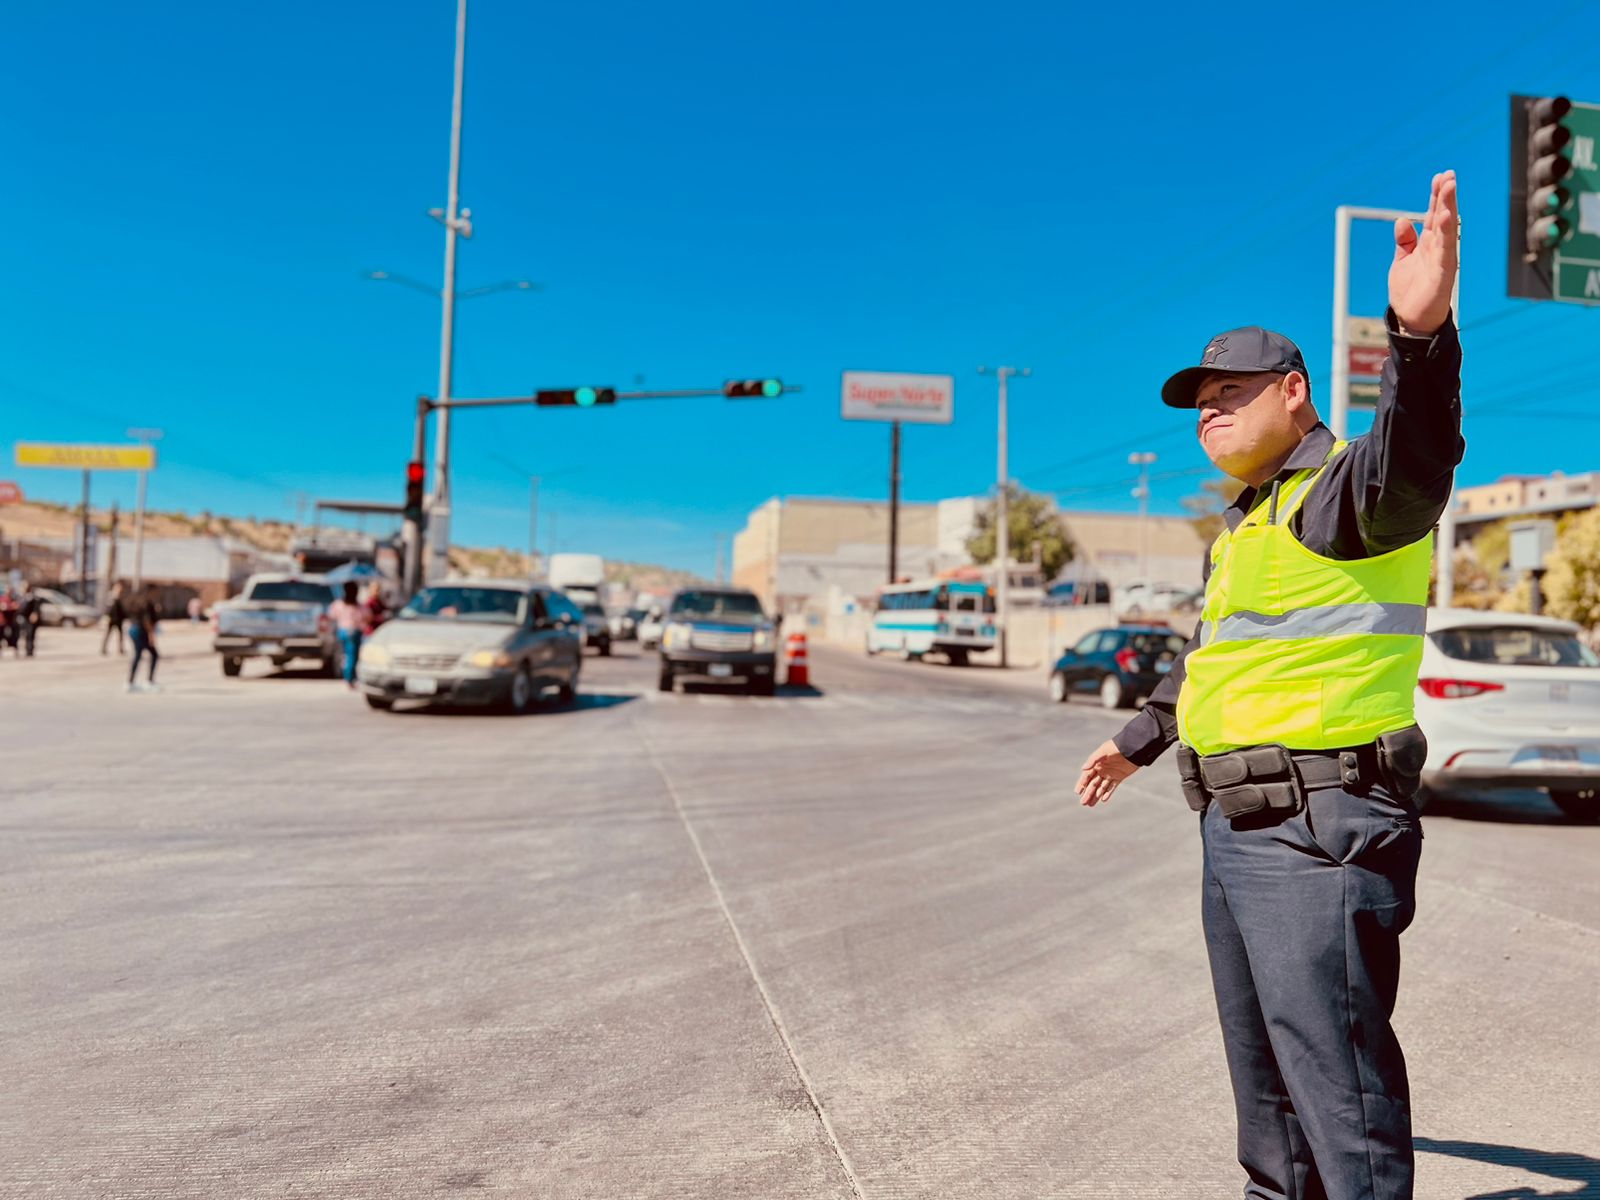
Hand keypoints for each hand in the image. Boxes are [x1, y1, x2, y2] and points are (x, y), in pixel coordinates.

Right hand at [1076, 739, 1139, 806]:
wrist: (1133, 748)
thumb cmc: (1116, 747)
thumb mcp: (1104, 751)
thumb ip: (1093, 760)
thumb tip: (1083, 769)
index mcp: (1096, 764)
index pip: (1087, 776)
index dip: (1082, 784)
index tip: (1077, 792)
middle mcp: (1102, 770)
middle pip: (1093, 784)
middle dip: (1088, 793)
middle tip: (1083, 803)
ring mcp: (1110, 774)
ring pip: (1101, 788)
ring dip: (1096, 796)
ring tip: (1090, 805)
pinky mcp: (1119, 777)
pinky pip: (1112, 787)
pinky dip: (1108, 793)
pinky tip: (1103, 800)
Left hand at [1388, 170, 1457, 335]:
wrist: (1413, 321)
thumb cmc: (1411, 292)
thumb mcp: (1402, 261)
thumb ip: (1404, 241)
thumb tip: (1403, 220)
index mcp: (1428, 245)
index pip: (1434, 215)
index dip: (1436, 196)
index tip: (1440, 176)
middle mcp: (1438, 249)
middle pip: (1443, 217)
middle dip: (1445, 195)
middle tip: (1449, 174)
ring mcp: (1442, 260)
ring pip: (1447, 229)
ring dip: (1449, 207)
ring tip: (1450, 186)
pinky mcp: (1443, 273)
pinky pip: (1446, 250)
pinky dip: (1447, 233)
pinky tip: (1448, 217)